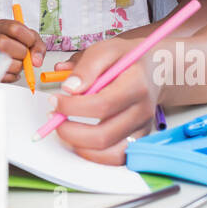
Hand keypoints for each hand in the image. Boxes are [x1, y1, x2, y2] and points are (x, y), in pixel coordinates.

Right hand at [0, 18, 45, 81]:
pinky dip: (13, 75)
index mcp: (1, 26)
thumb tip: (36, 60)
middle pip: (4, 44)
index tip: (31, 44)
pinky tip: (12, 69)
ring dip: (18, 66)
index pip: (15, 29)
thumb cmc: (12, 43)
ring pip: (4, 62)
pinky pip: (4, 76)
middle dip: (21, 53)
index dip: (28, 39)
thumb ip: (37, 46)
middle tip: (23, 54)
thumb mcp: (27, 38)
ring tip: (17, 62)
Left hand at [49, 36, 160, 166]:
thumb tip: (69, 88)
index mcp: (136, 85)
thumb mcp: (105, 50)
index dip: (73, 107)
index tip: (55, 101)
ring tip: (64, 130)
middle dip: (71, 131)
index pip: (102, 105)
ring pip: (111, 153)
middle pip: (104, 135)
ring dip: (81, 147)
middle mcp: (142, 110)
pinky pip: (117, 157)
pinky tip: (80, 140)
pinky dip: (95, 155)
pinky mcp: (139, 138)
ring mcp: (142, 127)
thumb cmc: (126, 59)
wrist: (153, 68)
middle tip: (54, 118)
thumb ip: (86, 67)